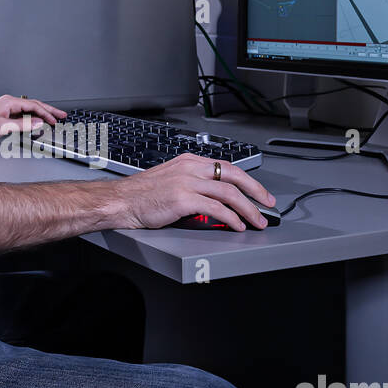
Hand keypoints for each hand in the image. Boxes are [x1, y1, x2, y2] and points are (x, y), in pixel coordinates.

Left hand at [0, 94, 67, 145]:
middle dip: (48, 111)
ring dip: (40, 116)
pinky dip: (31, 121)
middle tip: (61, 115)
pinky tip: (34, 125)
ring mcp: (6, 110)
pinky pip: (21, 117)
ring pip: (28, 111)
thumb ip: (22, 125)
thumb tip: (38, 123)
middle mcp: (8, 104)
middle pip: (33, 105)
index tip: (55, 119)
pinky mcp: (3, 117)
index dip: (46, 113)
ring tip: (52, 120)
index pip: (33, 105)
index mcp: (9, 101)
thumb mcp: (3, 126)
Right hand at [113, 154, 275, 231]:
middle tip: (268, 205)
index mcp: (188, 161)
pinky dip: (231, 218)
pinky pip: (216, 208)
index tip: (258, 192)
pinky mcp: (183, 199)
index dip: (247, 180)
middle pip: (234, 175)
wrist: (120, 201)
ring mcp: (187, 182)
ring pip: (229, 192)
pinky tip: (237, 225)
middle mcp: (190, 168)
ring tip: (256, 221)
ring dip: (248, 209)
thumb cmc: (140, 195)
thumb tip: (214, 201)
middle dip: (256, 191)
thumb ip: (192, 185)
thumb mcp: (170, 180)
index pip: (226, 166)